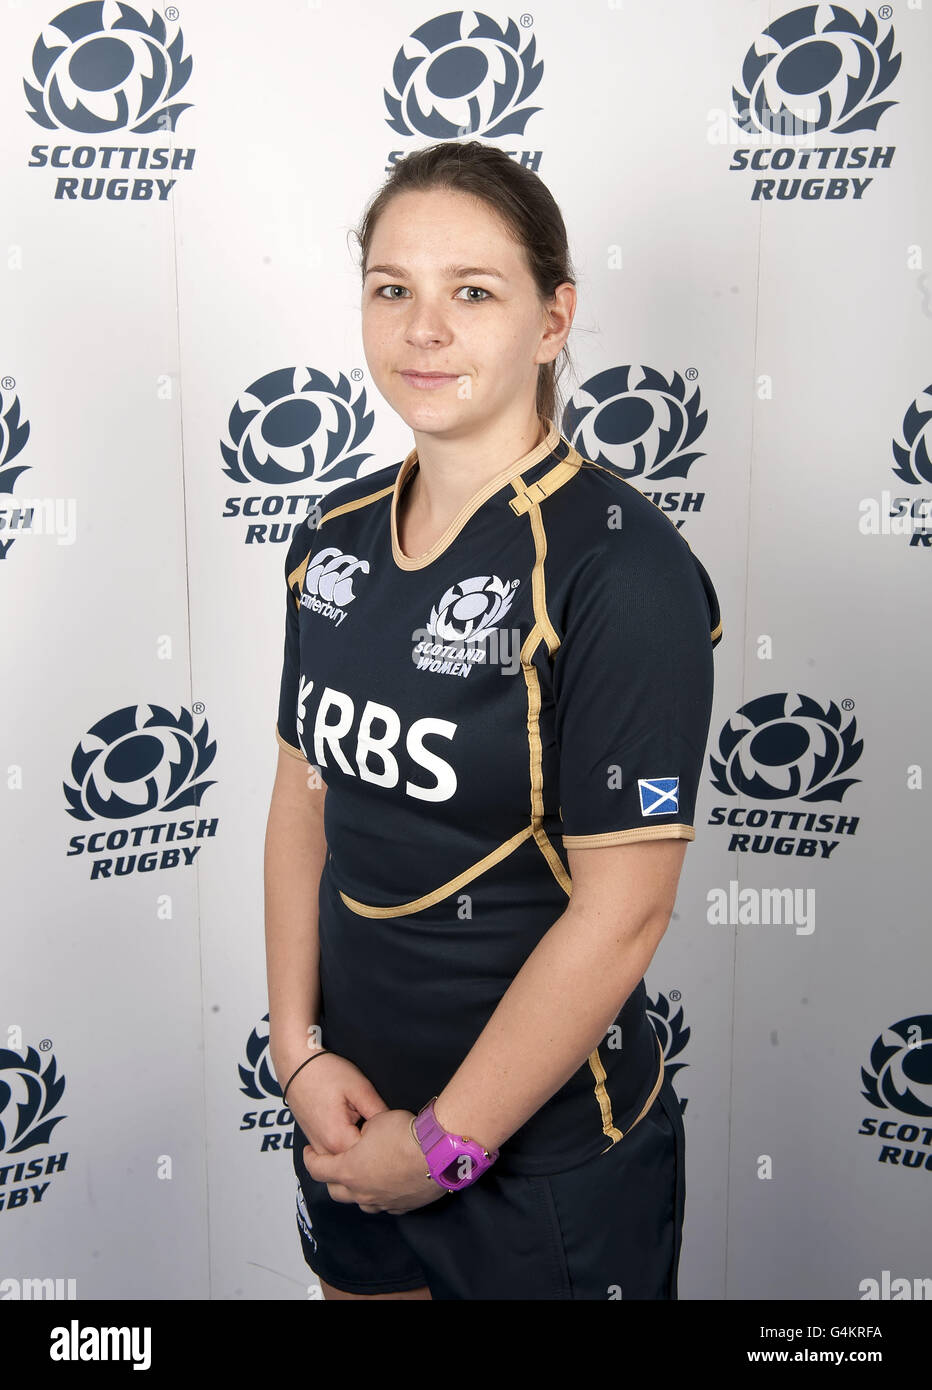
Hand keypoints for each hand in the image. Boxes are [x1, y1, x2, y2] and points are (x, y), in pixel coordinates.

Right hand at [275, 1048, 388, 1155]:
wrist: (296, 1065)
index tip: (387, 1125)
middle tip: (375, 1121)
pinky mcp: (315, 1144)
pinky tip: (353, 1126)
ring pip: (346, 1162)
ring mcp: (318, 1150)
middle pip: (359, 1163)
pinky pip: (335, 1156)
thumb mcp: (359, 1088)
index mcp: (339, 1141)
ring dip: (359, 1150)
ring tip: (363, 1122)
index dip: (384, 1140)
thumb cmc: (326, 1073)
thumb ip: (379, 1111)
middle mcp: (326, 1152)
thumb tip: (394, 1130)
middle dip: (372, 1147)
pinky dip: (347, 1147)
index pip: (373, 1155)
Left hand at [303, 1108, 449, 1215]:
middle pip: (335, 1191)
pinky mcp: (403, 1207)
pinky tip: (387, 1184)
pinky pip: (385, 1204)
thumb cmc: (403, 1134)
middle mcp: (361, 1192)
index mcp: (348, 1171)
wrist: (438, 1153)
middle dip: (331, 1177)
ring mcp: (382, 1203)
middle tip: (334, 1163)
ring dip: (357, 1189)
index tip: (309, 1152)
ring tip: (363, 1175)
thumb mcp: (375, 1121)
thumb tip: (364, 1138)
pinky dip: (381, 1194)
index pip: (317, 1169)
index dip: (310, 1158)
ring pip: (360, 1202)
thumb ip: (363, 1132)